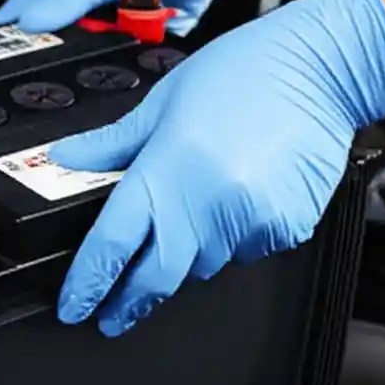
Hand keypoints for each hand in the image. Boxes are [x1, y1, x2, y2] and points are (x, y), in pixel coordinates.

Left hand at [49, 0, 384, 336]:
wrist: (320, 68)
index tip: (74, 305)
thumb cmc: (243, 72)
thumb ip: (111, 143)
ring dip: (187, 256)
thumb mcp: (161, 101)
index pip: (113, 244)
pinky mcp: (285, 228)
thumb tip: (64, 158)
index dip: (88, 283)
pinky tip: (235, 199)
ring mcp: (250, 221)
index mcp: (166, 169)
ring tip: (194, 211)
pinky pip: (244, 252)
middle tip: (111, 315)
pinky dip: (231, 239)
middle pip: (157, 277)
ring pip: (203, 265)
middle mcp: (207, 203)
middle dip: (129, 301)